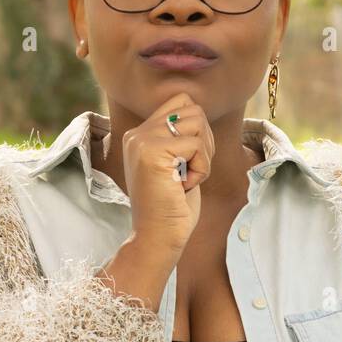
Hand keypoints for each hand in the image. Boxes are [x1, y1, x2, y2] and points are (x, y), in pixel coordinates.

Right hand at [121, 92, 214, 257]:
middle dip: (204, 143)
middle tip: (188, 172)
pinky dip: (201, 169)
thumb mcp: (177, 164)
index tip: (188, 162)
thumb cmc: (172, 208)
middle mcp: (137, 133)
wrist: (157, 239)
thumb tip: (199, 111)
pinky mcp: (152, 152)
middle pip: (194, 109)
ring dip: (203, 156)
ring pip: (198, 123)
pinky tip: (183, 186)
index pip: (183, 102)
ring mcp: (142, 141)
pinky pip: (197, 145)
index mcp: (140, 134)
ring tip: (185, 179)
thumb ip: (181, 136)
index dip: (199, 131)